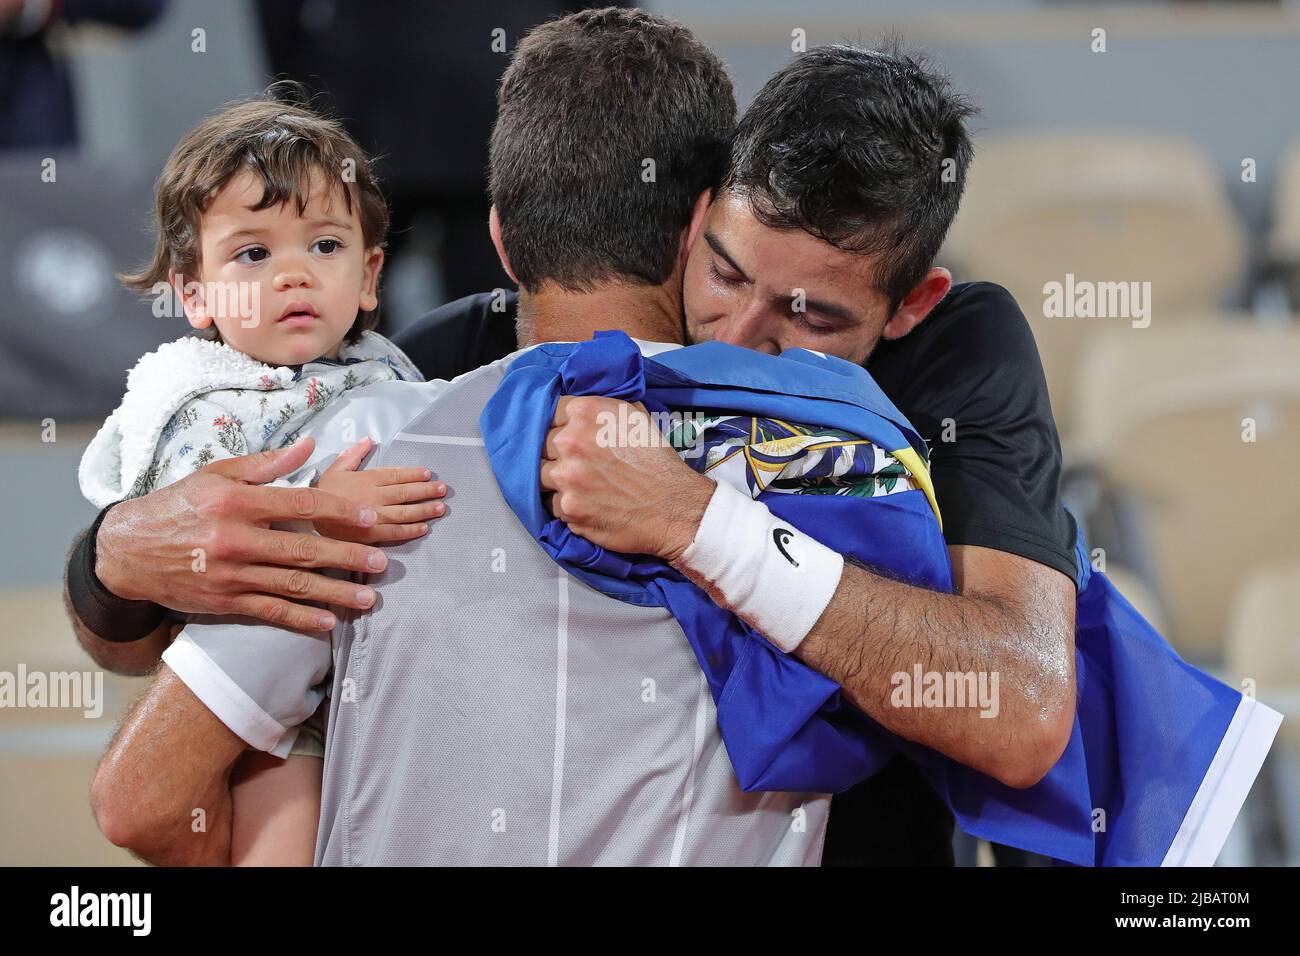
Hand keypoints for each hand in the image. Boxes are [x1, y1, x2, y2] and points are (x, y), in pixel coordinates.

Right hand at [96, 438, 388, 631]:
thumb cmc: (179, 504)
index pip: (300, 503)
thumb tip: (311, 445)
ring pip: (293, 585)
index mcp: (237, 502)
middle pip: (304, 549)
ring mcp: (231, 574)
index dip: (340, 509)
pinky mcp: (224, 601)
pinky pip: (270, 612)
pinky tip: (328, 623)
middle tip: (382, 562)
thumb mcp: (216, 475)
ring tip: (368, 599)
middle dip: (348, 557)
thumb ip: (266, 465)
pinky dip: (301, 620)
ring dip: (335, 594)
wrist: (127, 549)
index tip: (372, 517)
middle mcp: (236, 539)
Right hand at [313, 437, 446, 543]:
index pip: (395, 475)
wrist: (305, 521)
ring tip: (441, 507)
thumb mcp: (334, 470)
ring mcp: (373, 518)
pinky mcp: (371, 536)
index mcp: (365, 480)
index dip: (413, 474)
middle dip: (426, 490)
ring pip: (405, 512)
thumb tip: (368, 440)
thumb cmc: (320, 495)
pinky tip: (424, 528)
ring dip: (425, 509)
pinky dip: (411, 530)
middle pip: (405, 493)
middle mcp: (373, 497)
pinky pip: (395, 533)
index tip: (428, 473)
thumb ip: (353, 455)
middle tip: (443, 489)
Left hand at [539, 396, 714, 562]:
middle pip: (541, 445)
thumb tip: (579, 409)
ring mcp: (566, 476)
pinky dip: (566, 506)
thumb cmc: (658, 462)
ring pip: (541, 475)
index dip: (560, 427)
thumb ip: (602, 409)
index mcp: (587, 412)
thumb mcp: (635, 417)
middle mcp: (571, 440)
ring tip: (580, 487)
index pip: (550, 413)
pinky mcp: (567, 507)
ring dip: (557, 481)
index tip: (568, 436)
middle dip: (555, 454)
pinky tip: (588, 505)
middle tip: (577, 465)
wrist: (675, 507)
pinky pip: (552, 504)